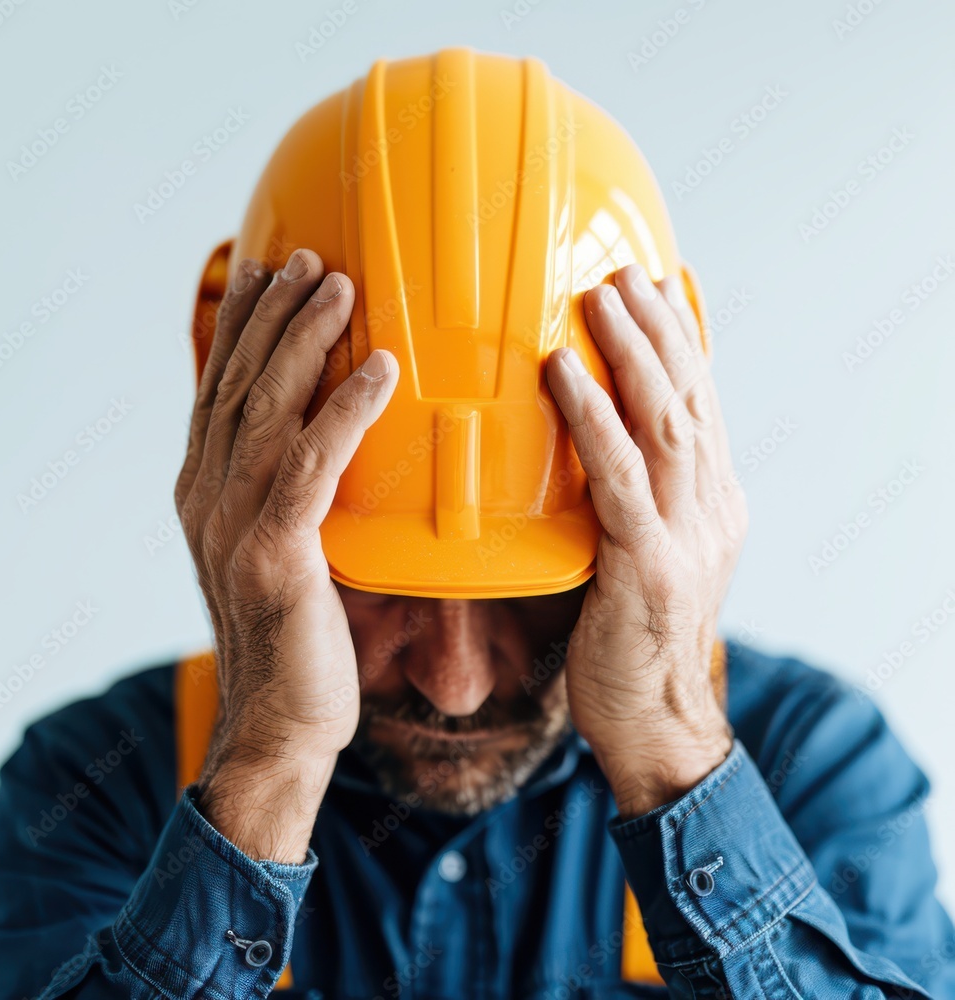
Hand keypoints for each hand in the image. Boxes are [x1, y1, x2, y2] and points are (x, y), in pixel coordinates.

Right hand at [174, 249, 397, 860]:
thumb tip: (330, 447)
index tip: (266, 272)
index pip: (219, 390)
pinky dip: (345, 413)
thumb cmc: (295, 639)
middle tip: (308, 259)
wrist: (279, 725)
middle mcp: (207, 497)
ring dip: (305, 342)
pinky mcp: (276, 556)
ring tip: (340, 287)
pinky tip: (379, 371)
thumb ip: (289, 494)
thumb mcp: (281, 554)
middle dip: (272, 315)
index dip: (241, 326)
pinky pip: (313, 466)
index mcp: (204, 492)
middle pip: (239, 385)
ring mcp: (234, 525)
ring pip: (268, 411)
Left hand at [546, 264, 745, 819]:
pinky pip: (618, 477)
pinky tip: (563, 372)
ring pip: (663, 422)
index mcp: (714, 504)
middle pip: (690, 397)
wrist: (655, 723)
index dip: (682, 342)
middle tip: (624, 273)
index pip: (702, 405)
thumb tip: (594, 456)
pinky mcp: (648, 565)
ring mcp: (687, 535)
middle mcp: (712, 509)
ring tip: (599, 298)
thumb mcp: (647, 558)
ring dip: (632, 352)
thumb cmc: (635, 641)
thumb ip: (635, 502)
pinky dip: (592, 418)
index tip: (658, 289)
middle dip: (658, 328)